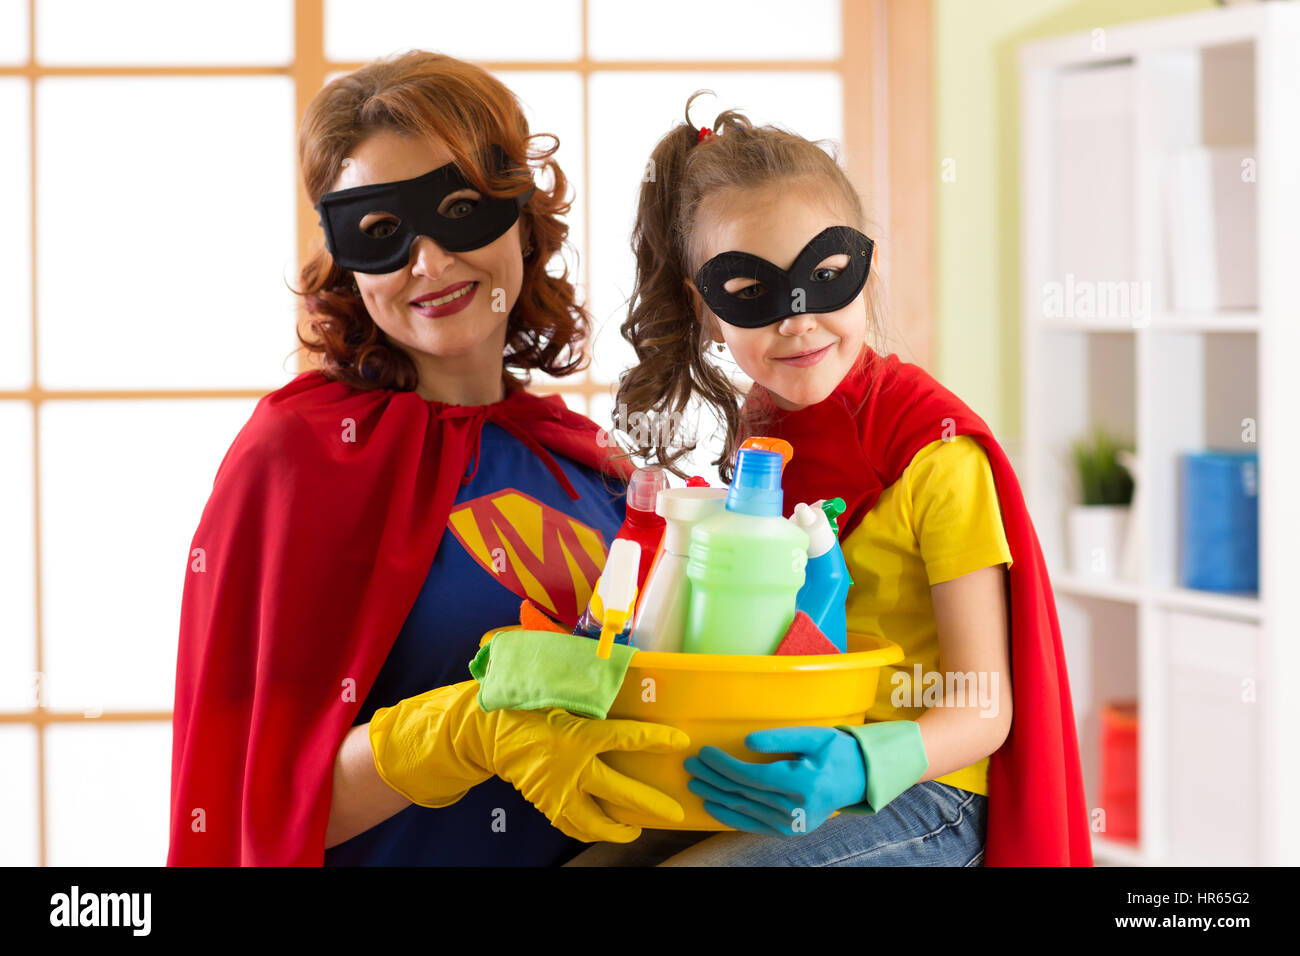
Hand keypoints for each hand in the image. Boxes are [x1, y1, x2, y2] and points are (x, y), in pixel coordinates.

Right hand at [489, 707, 691, 843]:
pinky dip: (591, 830)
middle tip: (674, 812)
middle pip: (620, 792)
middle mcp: (571, 768)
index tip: (678, 742)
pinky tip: (604, 827)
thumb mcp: (561, 697)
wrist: (489, 733)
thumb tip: (626, 688)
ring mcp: (557, 793)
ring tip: (636, 829)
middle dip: (651, 804)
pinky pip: (573, 826)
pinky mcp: (546, 805)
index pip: (626, 737)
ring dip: (620, 830)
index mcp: (578, 735)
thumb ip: (592, 701)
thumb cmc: (528, 709)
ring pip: (597, 823)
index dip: (656, 740)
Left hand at [683, 726, 866, 836]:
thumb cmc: (834, 751)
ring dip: (715, 796)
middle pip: (742, 792)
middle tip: (689, 764)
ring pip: (744, 809)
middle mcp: (795, 809)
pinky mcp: (789, 830)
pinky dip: (730, 816)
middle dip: (713, 778)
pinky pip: (752, 824)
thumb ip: (779, 738)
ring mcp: (791, 824)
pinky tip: (711, 806)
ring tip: (694, 782)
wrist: (858, 778)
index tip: (704, 752)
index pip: (750, 776)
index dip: (723, 765)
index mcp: (801, 784)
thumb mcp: (812, 736)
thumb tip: (747, 743)